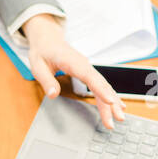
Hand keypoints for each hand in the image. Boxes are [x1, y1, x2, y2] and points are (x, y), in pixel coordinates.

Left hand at [22, 14, 124, 129]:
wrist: (48, 39)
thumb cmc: (43, 51)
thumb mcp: (37, 65)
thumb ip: (46, 80)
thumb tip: (53, 95)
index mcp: (71, 62)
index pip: (89, 76)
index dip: (101, 89)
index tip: (111, 101)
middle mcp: (84, 64)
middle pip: (100, 84)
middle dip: (111, 102)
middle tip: (119, 119)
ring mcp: (87, 68)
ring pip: (103, 85)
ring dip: (113, 101)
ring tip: (120, 117)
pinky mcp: (87, 72)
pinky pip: (101, 84)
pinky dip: (109, 94)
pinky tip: (118, 104)